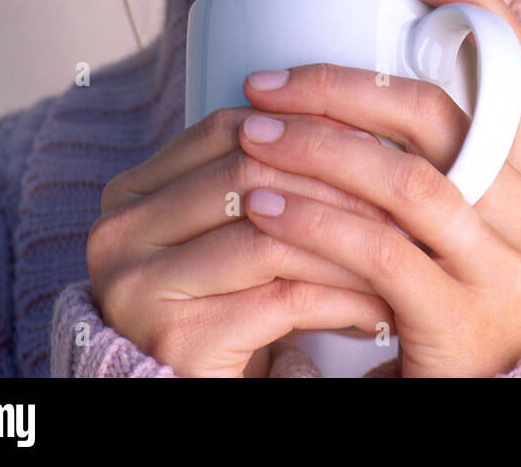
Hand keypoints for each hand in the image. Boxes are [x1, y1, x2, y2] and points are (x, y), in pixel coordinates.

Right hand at [86, 106, 396, 376]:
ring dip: (351, 242)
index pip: (226, 129)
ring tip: (402, 249)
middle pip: (250, 174)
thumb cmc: (225, 309)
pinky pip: (286, 298)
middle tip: (397, 195)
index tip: (371, 142)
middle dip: (336, 182)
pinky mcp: (178, 338)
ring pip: (274, 235)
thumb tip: (357, 125)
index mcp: (130, 192)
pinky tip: (380, 304)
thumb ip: (264, 178)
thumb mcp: (235, 232)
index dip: (305, 128)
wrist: (192, 395)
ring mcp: (140, 287)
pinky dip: (345, 298)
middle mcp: (119, 233)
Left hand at [238, 0, 520, 376]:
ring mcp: (499, 263)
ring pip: (404, 178)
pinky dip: (315, 222)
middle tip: (265, 83)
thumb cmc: (456, 291)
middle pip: (440, 113)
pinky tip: (264, 206)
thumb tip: (364, 78)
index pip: (518, 59)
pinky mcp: (457, 315)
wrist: (490, 394)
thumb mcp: (465, 217)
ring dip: (316, 148)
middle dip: (342, 87)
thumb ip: (437, 154)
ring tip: (250, 135)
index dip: (469, 1)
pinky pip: (379, 252)